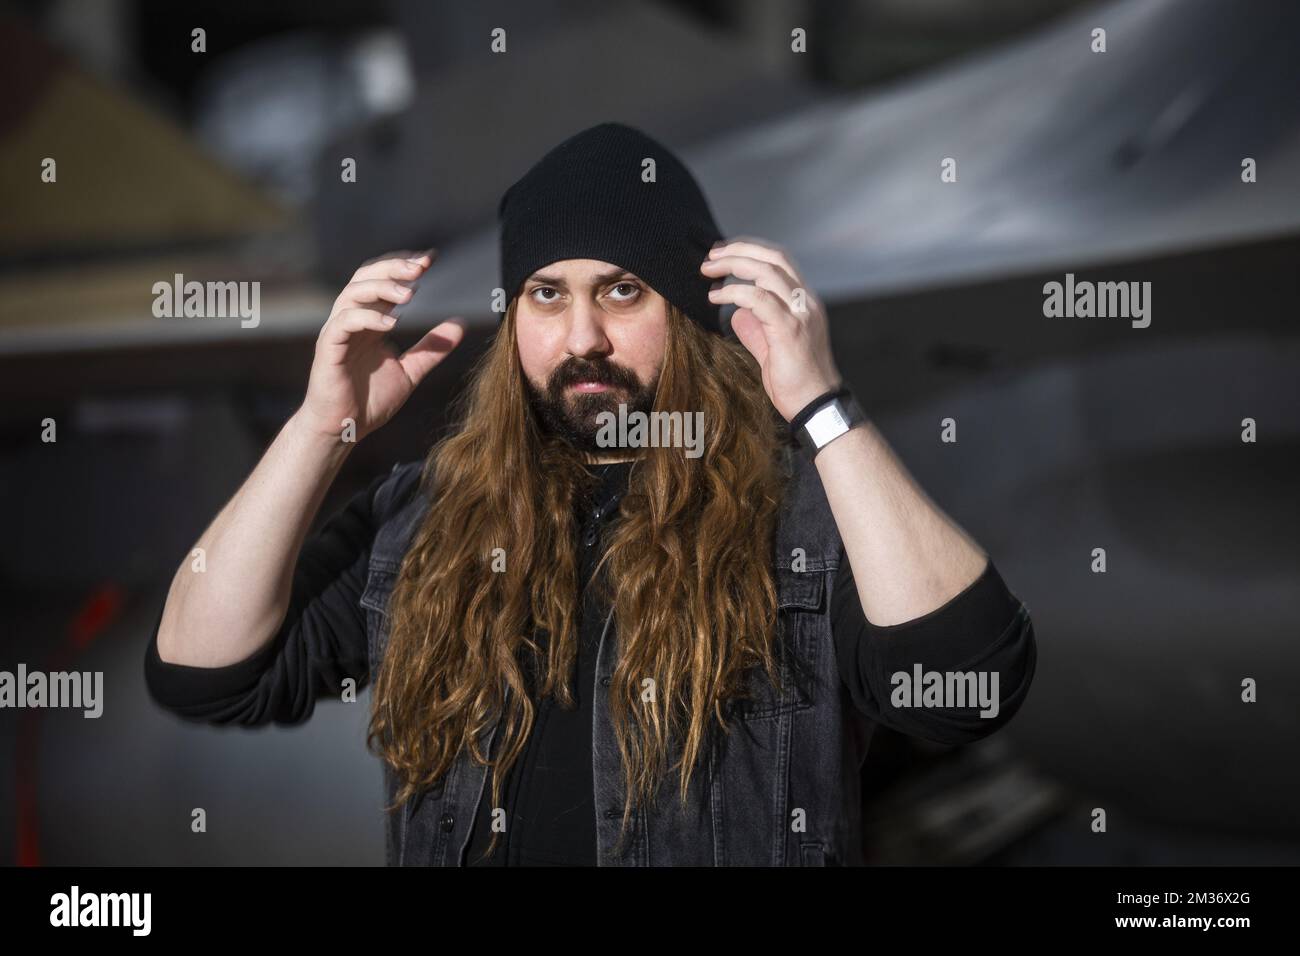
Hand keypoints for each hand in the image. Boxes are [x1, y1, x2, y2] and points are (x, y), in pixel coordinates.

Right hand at [298, 249, 464, 441]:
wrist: (344, 429)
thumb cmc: (369, 401)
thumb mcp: (410, 371)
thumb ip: (432, 348)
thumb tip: (460, 324)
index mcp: (370, 322)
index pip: (384, 282)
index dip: (404, 267)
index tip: (430, 259)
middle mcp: (352, 320)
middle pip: (366, 277)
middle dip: (393, 268)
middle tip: (422, 267)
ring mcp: (338, 332)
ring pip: (353, 293)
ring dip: (382, 288)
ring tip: (410, 294)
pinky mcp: (328, 348)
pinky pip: (344, 322)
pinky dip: (368, 318)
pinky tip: (392, 323)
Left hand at [700, 238, 842, 421]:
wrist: (817, 406)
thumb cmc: (796, 382)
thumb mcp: (772, 349)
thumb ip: (757, 329)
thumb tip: (736, 314)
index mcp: (805, 302)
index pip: (780, 261)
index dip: (751, 250)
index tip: (724, 253)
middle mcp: (806, 301)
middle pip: (773, 257)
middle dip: (738, 250)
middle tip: (710, 255)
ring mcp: (800, 313)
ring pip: (766, 271)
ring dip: (733, 265)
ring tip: (708, 270)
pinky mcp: (789, 329)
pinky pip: (758, 298)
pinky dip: (733, 292)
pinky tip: (716, 297)